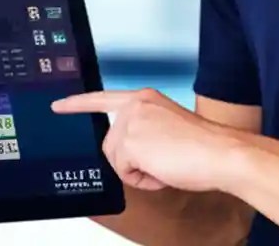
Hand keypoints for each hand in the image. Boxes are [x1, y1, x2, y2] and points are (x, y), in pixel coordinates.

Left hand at [52, 88, 241, 192]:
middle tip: (164, 159)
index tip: (58, 106)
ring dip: (139, 171)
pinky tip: (165, 169)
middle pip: (111, 144)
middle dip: (132, 160)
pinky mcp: (129, 141)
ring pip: (117, 160)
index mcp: (145, 98)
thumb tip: (131, 152)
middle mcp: (135, 105)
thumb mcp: (167, 128)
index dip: (78, 104)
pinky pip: (125, 173)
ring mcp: (130, 122)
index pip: (103, 98)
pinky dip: (144, 179)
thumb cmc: (204, 147)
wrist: (220, 153)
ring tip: (167, 163)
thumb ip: (145, 131)